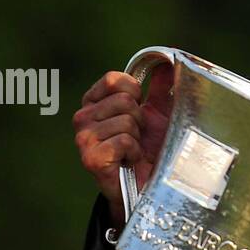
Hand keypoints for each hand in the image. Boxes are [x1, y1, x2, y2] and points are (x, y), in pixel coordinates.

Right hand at [72, 62, 175, 226]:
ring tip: (133, 152)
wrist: (148, 188)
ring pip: (126, 120)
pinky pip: (124, 140)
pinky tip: (129, 162)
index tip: (138, 113)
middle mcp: (82, 118)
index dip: (135, 94)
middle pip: (123, 100)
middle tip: (137, 139)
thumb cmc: (151, 150)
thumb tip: (167, 62)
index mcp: (93, 103)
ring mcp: (83, 138)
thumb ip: (160, 88)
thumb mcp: (159, 114)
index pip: (114, 79)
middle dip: (140, 120)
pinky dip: (134, 152)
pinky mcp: (91, 158)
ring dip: (138, 138)